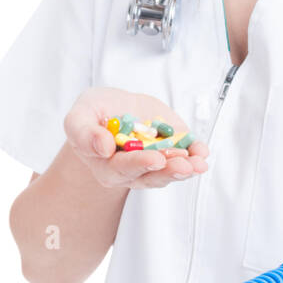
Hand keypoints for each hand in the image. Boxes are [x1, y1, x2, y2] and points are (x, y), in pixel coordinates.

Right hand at [64, 86, 208, 190]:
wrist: (115, 107)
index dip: (140, 164)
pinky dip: (196, 154)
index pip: (124, 169)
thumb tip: (102, 147)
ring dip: (187, 167)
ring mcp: (156, 161)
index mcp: (108, 166)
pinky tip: (203, 152)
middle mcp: (134, 170)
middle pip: (152, 176)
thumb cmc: (94, 114)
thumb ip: (83, 132)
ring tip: (198, 163)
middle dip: (169, 170)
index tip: (155, 159)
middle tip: (183, 165)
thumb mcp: (79, 116)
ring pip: (171, 170)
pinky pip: (187, 156)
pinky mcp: (173, 149)